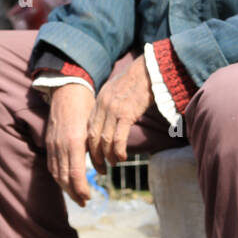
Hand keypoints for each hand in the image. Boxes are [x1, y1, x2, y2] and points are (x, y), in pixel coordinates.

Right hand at [45, 83, 94, 205]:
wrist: (68, 92)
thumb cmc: (86, 108)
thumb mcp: (93, 128)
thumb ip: (95, 149)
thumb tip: (102, 170)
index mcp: (75, 142)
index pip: (75, 174)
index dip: (81, 189)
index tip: (89, 197)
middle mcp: (61, 146)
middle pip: (64, 178)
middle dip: (73, 193)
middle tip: (84, 202)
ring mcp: (53, 145)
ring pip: (56, 173)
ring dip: (65, 187)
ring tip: (76, 196)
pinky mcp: (49, 143)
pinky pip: (52, 165)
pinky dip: (59, 177)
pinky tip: (66, 181)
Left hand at [87, 56, 152, 172]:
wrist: (149, 69)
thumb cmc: (137, 80)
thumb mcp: (116, 89)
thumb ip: (109, 103)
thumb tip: (109, 118)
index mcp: (99, 101)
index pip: (89, 128)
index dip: (90, 145)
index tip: (94, 156)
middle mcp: (103, 106)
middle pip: (93, 137)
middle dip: (95, 155)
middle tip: (101, 167)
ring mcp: (114, 110)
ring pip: (104, 140)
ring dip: (108, 156)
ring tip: (114, 163)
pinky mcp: (126, 114)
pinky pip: (118, 139)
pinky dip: (118, 151)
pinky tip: (123, 157)